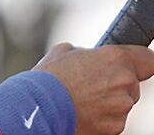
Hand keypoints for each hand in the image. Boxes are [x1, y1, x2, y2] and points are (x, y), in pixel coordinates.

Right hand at [34, 43, 153, 134]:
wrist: (38, 106)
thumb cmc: (48, 78)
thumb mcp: (65, 52)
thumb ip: (86, 53)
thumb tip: (89, 56)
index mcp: (115, 58)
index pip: (149, 60)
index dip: (141, 62)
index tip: (136, 64)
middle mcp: (124, 82)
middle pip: (131, 83)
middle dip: (115, 83)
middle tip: (91, 84)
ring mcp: (122, 106)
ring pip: (122, 102)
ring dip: (107, 101)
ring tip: (81, 99)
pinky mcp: (115, 127)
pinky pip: (113, 119)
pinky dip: (101, 116)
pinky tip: (81, 110)